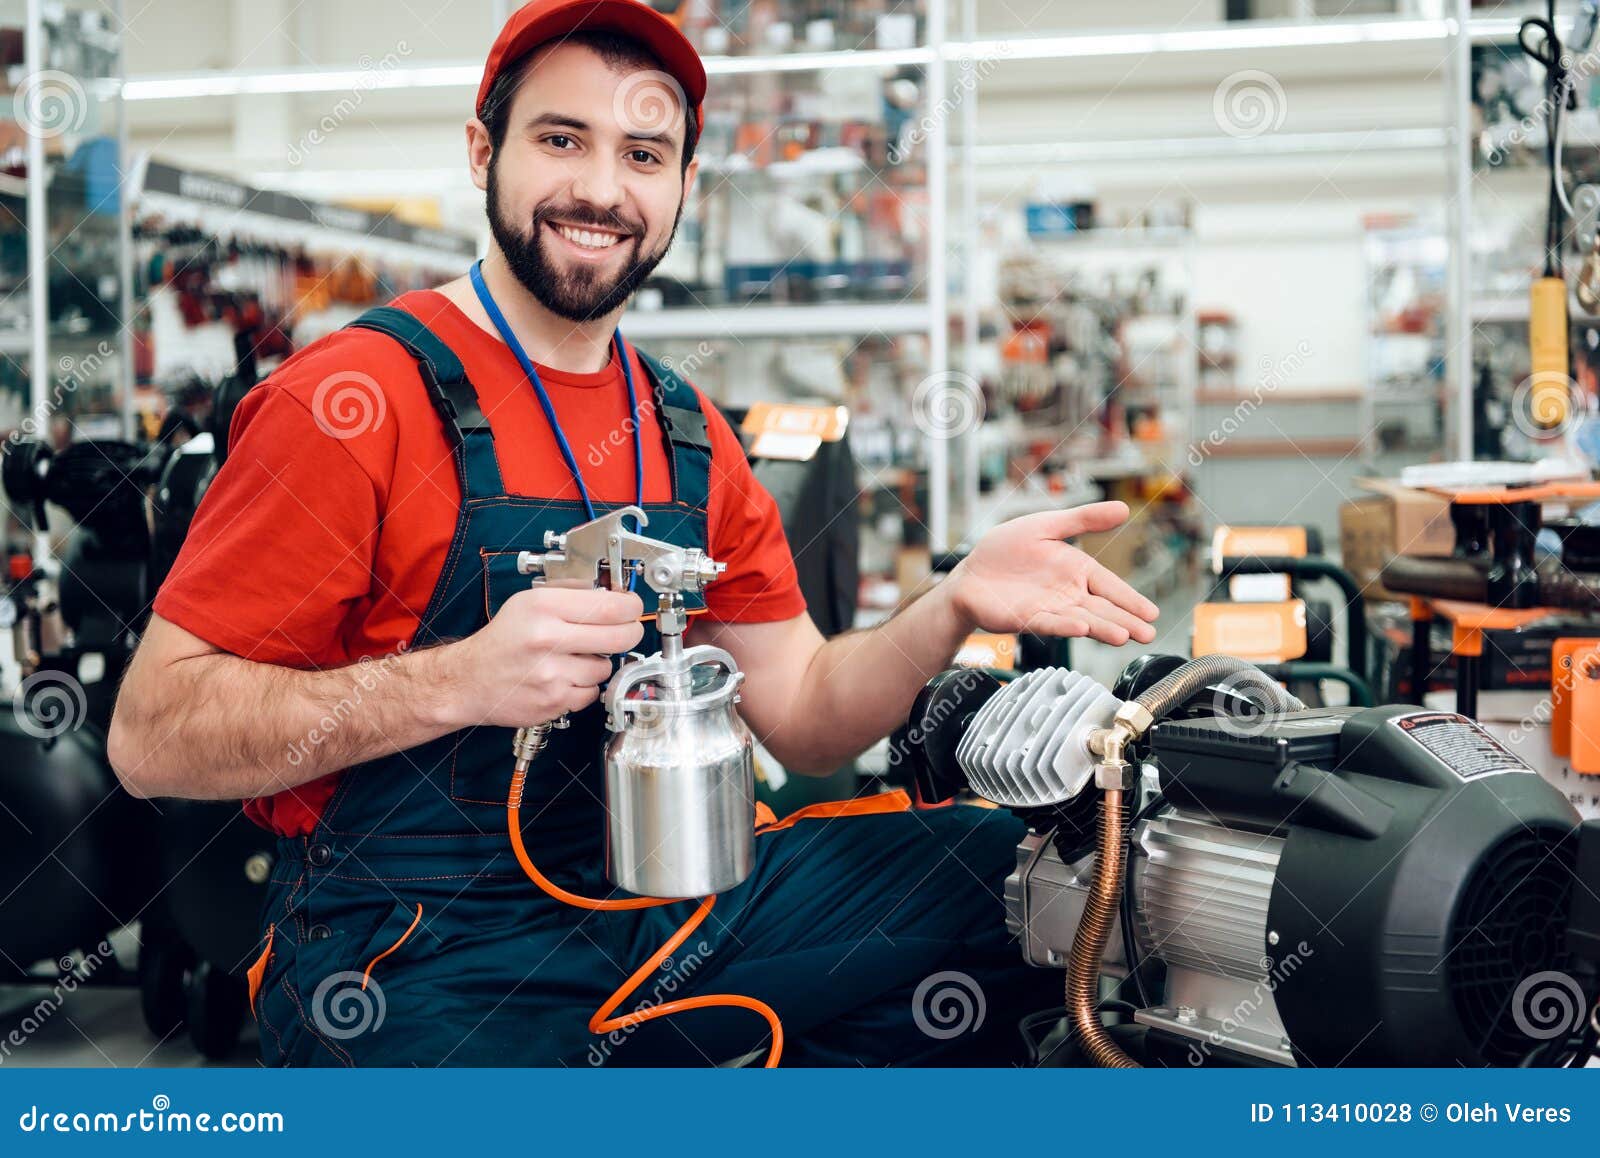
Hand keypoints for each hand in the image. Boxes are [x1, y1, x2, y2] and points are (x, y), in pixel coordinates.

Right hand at [441, 585, 644, 727]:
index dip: (632, 606)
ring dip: (598, 663)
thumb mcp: (529, 602)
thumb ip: (571, 593)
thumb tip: (612, 592)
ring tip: (573, 658)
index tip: (633, 608)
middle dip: (630, 633)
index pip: (609, 605)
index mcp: (543, 607)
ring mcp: (552, 673)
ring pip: (605, 667)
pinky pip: (591, 692)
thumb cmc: (502, 640)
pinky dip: (584, 687)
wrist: (468, 680)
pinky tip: (564, 678)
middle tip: (626, 631)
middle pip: (619, 636)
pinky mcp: (554, 701)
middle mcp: (547, 639)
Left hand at [944, 502, 1159, 645]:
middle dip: (1127, 621)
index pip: (1110, 586)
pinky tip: (1081, 628)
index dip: (1131, 599)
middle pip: (1103, 609)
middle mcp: (1068, 594)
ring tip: (1124, 636)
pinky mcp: (1027, 619)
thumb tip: (1123, 508)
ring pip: (1082, 620)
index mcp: (1076, 570)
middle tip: (1148, 633)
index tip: (1151, 613)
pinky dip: (1064, 626)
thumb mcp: (1046, 525)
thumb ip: (1083, 519)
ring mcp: (1050, 609)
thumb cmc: (1005, 550)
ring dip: (1103, 628)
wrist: (970, 573)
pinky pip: (1049, 622)